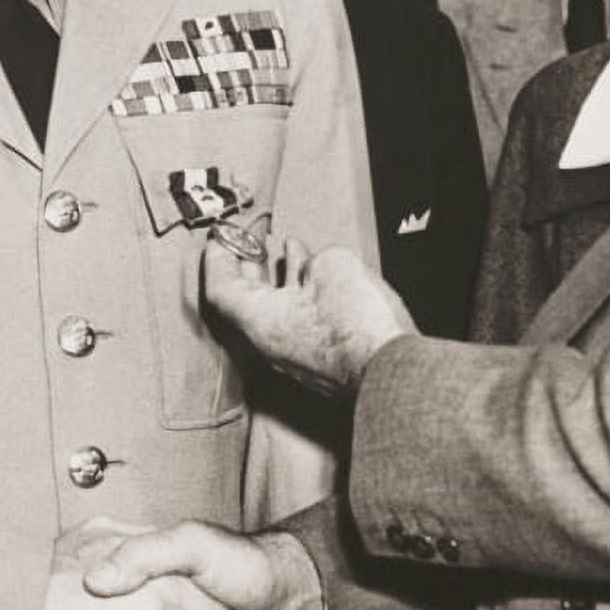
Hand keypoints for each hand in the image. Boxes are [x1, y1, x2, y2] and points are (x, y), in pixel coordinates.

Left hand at [201, 236, 415, 398]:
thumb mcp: (334, 266)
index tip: (220, 239)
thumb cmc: (358, 328)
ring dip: (283, 275)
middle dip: (250, 264)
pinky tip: (321, 281)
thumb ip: (318, 263)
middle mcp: (269, 342)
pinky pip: (301, 320)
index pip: (221, 287)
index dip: (219, 258)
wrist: (390, 370)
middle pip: (247, 298)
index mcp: (260, 320)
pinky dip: (306, 295)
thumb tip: (317, 270)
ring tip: (289, 249)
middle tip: (247, 242)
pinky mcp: (318, 361)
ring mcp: (293, 355)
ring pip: (278, 307)